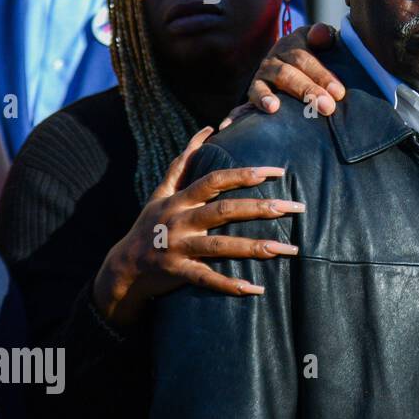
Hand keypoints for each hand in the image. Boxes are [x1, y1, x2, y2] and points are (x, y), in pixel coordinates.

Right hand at [91, 127, 304, 327]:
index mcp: (179, 199)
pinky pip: (206, 279)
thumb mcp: (161, 192)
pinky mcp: (177, 272)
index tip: (278, 172)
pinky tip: (257, 288)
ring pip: (220, 246)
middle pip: (224, 211)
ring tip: (288, 249)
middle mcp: (179, 220)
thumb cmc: (150, 224)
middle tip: (296, 207)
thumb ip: (184, 162)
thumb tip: (207, 130)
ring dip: (256, 247)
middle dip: (261, 208)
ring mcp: (177, 247)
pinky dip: (230, 285)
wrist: (123, 267)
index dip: (245, 174)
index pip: (216, 180)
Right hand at [220, 22, 342, 127]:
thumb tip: (321, 34)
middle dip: (307, 90)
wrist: (294, 63)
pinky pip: (241, 106)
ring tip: (274, 108)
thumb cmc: (316, 54)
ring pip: (261, 88)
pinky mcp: (252, 96)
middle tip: (326, 107)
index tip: (339, 92)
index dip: (321, 75)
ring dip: (266, 98)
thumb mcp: (320, 41)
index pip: (303, 58)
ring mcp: (260, 80)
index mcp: (290, 46)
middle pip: (286, 75)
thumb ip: (323, 35)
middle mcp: (272, 62)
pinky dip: (234, 117)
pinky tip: (228, 127)